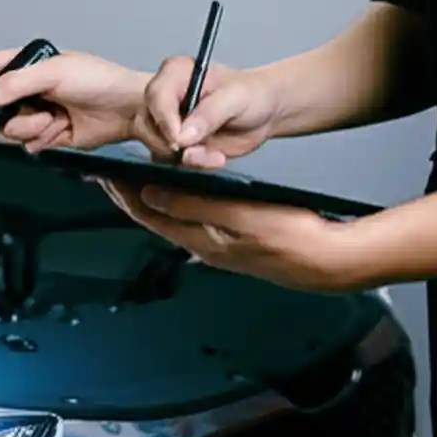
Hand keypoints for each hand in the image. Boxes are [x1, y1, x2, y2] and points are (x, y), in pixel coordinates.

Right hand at [0, 48, 149, 152]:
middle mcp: (26, 88)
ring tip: (56, 119)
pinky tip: (62, 129)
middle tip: (37, 110)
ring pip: (9, 129)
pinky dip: (42, 139)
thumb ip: (19, 82)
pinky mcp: (44, 133)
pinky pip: (26, 144)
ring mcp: (34, 112)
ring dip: (32, 128)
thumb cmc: (100, 81)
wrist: (128, 110)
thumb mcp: (57, 72)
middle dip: (14, 114)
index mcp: (26, 64)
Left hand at [99, 180, 369, 292]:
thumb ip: (194, 206)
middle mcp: (203, 247)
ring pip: (173, 220)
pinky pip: (193, 221)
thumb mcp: (239, 215)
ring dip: (150, 199)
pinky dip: (176, 204)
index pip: (148, 215)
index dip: (123, 193)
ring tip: (133, 180)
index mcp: (200, 241)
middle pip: (155, 218)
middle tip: (107, 176)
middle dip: (129, 196)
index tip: (103, 174)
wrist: (333, 261)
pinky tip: (178, 194)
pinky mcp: (233, 241)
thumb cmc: (294, 238)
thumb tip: (153, 196)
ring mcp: (218, 246)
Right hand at [135, 57, 283, 166]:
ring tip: (214, 155)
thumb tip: (182, 136)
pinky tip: (212, 157)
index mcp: (175, 73)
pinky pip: (168, 160)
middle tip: (203, 151)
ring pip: (156, 146)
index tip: (179, 141)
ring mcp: (166, 120)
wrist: (264, 113)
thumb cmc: (252, 95)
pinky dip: (190, 165)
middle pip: (148, 125)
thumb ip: (209, 114)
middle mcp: (164, 96)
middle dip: (173, 145)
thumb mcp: (236, 98)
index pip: (155, 97)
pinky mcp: (172, 141)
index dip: (164, 122)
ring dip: (185, 157)